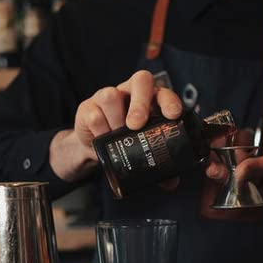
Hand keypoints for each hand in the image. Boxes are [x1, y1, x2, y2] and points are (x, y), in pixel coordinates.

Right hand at [49, 70, 182, 186]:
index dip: (169, 101)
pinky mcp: (88, 107)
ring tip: (117, 135)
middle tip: (136, 126)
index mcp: (151, 100)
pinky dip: (100, 129)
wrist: (96, 147)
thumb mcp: (143, 149)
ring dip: (115, 119)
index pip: (163, 92)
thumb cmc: (126, 142)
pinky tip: (103, 138)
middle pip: (140, 80)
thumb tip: (172, 182)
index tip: (173, 115)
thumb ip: (159, 164)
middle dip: (140, 104)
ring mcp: (108, 96)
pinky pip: (94, 114)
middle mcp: (131, 92)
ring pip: (112, 94)